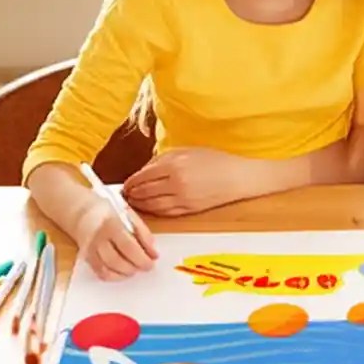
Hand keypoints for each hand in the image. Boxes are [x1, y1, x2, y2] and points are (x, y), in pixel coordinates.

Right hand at [73, 198, 157, 280]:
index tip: (152, 263)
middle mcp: (98, 238)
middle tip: (145, 267)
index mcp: (111, 224)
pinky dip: (114, 276)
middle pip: (117, 260)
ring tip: (135, 268)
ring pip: (107, 269)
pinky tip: (123, 272)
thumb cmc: (111, 214)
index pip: (128, 246)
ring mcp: (90, 249)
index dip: (142, 258)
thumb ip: (144, 234)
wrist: (84, 213)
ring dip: (125, 273)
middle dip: (135, 267)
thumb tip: (154, 254)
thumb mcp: (130, 216)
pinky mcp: (86, 257)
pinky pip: (100, 273)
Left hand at [122, 147, 260, 215]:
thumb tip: (144, 171)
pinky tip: (150, 207)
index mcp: (173, 166)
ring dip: (140, 204)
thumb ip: (163, 159)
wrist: (238, 178)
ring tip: (134, 202)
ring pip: (152, 205)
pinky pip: (165, 212)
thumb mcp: (187, 151)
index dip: (130, 182)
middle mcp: (175, 184)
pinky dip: (154, 210)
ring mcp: (182, 199)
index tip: (125, 184)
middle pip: (144, 192)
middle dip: (132, 194)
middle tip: (126, 194)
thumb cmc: (215, 160)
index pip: (142, 177)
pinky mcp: (188, 210)